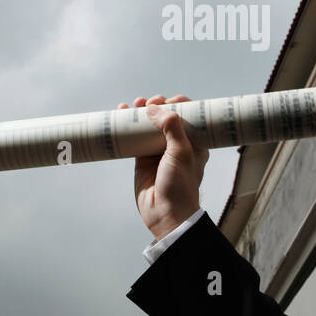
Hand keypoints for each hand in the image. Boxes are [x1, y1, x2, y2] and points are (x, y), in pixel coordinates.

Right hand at [117, 94, 208, 240]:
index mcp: (194, 142)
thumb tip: (155, 107)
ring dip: (141, 111)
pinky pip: (134, 137)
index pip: (189, 114)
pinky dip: (127, 125)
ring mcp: (158, 150)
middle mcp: (177, 144)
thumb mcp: (181, 153)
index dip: (178, 103)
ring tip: (133, 104)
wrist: (165, 214)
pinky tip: (120, 113)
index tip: (167, 101)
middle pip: (166, 116)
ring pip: (149, 124)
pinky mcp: (142, 158)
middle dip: (157, 104)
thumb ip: (172, 128)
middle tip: (148, 102)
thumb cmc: (180, 186)